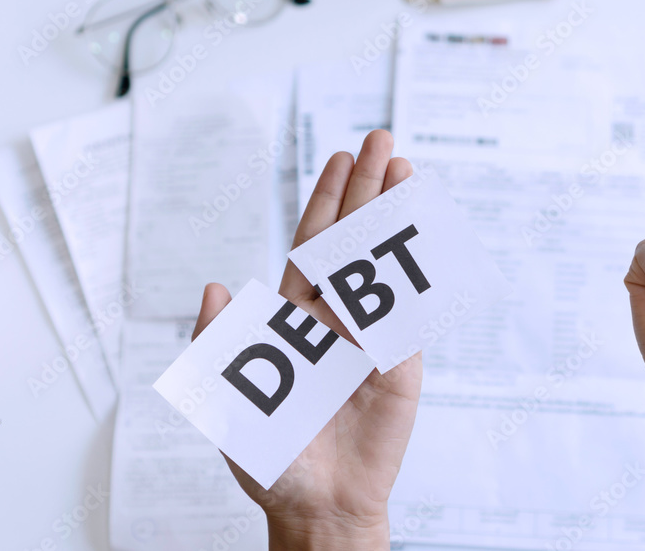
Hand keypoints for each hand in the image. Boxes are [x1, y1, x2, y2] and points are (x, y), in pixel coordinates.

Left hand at [193, 130, 422, 550]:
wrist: (319, 504)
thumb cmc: (271, 457)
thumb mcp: (231, 401)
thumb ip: (222, 344)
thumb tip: (215, 286)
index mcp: (295, 319)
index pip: (314, 246)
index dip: (325, 201)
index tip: (338, 159)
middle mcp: (336, 317)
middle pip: (353, 240)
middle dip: (366, 190)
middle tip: (381, 141)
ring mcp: (371, 335)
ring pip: (387, 264)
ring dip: (396, 217)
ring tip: (406, 170)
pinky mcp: (402, 361)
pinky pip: (414, 310)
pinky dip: (422, 271)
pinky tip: (430, 233)